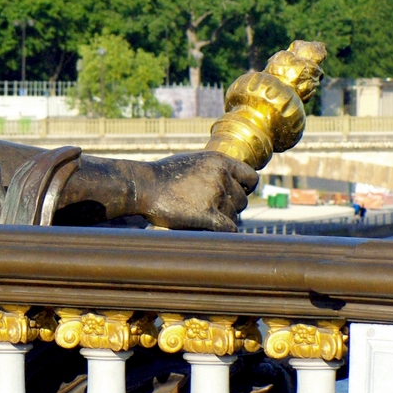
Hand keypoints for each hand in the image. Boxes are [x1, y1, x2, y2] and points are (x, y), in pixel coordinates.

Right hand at [135, 152, 257, 231]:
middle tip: (211, 210)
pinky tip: (211, 231)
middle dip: (230, 207)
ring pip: (233, 216)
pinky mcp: (206, 215)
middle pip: (242, 201)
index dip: (245, 189)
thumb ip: (212, 170)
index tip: (235, 195)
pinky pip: (228, 229)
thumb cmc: (161, 175)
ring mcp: (214, 195)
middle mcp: (220, 176)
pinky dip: (222, 232)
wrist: (142, 186)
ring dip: (221, 220)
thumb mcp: (191, 162)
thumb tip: (229, 183)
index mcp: (219, 161)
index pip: (251, 178)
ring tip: (200, 217)